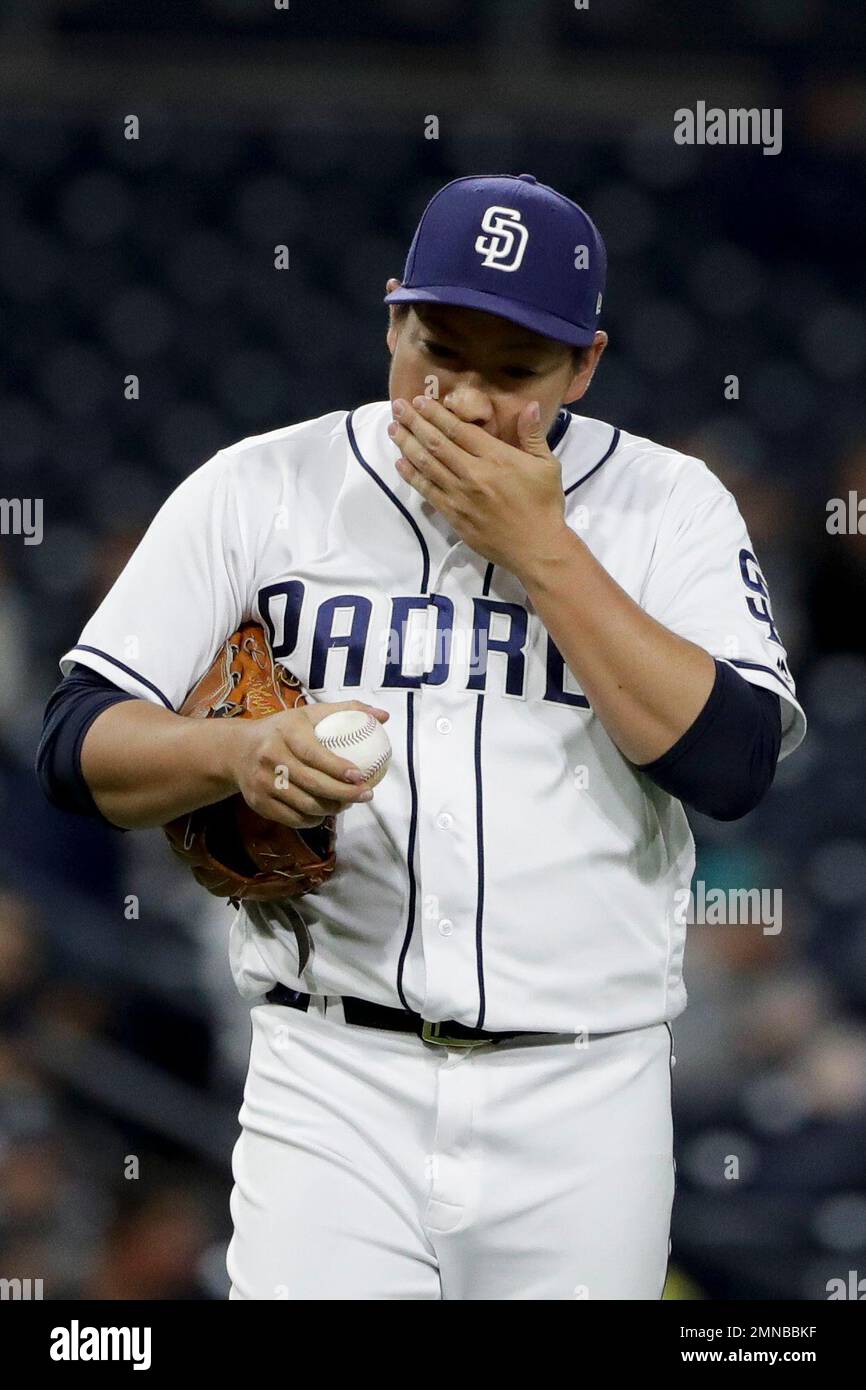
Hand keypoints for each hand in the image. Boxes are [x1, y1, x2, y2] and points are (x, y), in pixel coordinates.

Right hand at [227, 700, 389, 828]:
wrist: (238, 751)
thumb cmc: (284, 730)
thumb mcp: (310, 714)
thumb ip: (347, 711)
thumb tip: (383, 716)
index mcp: (285, 733)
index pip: (313, 754)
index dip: (338, 768)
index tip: (361, 775)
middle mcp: (270, 758)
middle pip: (312, 784)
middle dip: (344, 794)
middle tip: (366, 794)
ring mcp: (263, 783)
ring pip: (305, 805)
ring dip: (332, 809)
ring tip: (348, 803)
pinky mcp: (259, 803)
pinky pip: (293, 819)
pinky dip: (314, 820)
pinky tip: (326, 812)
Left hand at [387, 396, 568, 578]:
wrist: (536, 548)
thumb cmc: (544, 505)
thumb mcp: (548, 465)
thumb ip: (533, 435)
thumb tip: (530, 405)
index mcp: (496, 457)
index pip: (458, 429)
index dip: (436, 413)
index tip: (419, 401)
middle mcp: (473, 473)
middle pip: (437, 443)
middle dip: (415, 422)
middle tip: (398, 407)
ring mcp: (460, 495)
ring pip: (427, 464)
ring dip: (407, 445)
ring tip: (393, 429)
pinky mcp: (453, 515)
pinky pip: (427, 491)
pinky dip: (412, 476)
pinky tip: (400, 463)